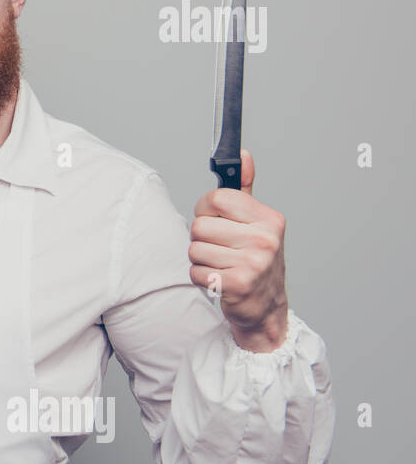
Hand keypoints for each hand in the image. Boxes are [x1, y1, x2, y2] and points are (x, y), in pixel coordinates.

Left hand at [188, 148, 289, 352]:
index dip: (207, 210)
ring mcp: (254, 263)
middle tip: (221, 249)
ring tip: (221, 265)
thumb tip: (242, 155)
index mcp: (269, 218)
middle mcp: (265, 239)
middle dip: (202, 239)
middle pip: (200, 225)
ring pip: (195, 249)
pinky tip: (220, 280)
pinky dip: (202, 278)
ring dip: (201, 260)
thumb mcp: (256, 222)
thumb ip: (244, 188)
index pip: (216, 198)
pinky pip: (196, 272)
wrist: (266, 307)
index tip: (217, 221)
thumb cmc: (255, 260)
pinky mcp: (238, 284)